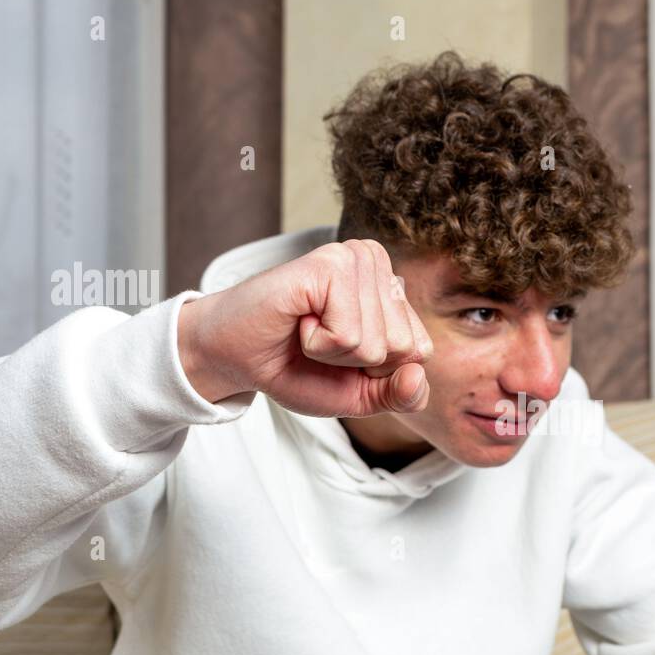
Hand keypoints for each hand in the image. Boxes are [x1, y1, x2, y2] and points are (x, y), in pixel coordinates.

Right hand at [176, 239, 433, 416]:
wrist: (235, 357)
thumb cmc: (295, 366)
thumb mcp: (360, 394)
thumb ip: (400, 394)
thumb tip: (417, 375)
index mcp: (390, 288)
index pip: (420, 352)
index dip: (376, 372)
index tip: (339, 354)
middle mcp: (377, 264)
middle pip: (404, 348)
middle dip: (357, 363)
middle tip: (319, 342)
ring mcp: (355, 260)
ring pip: (377, 344)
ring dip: (334, 354)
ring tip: (307, 331)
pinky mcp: (330, 264)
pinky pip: (349, 336)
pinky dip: (319, 345)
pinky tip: (300, 322)